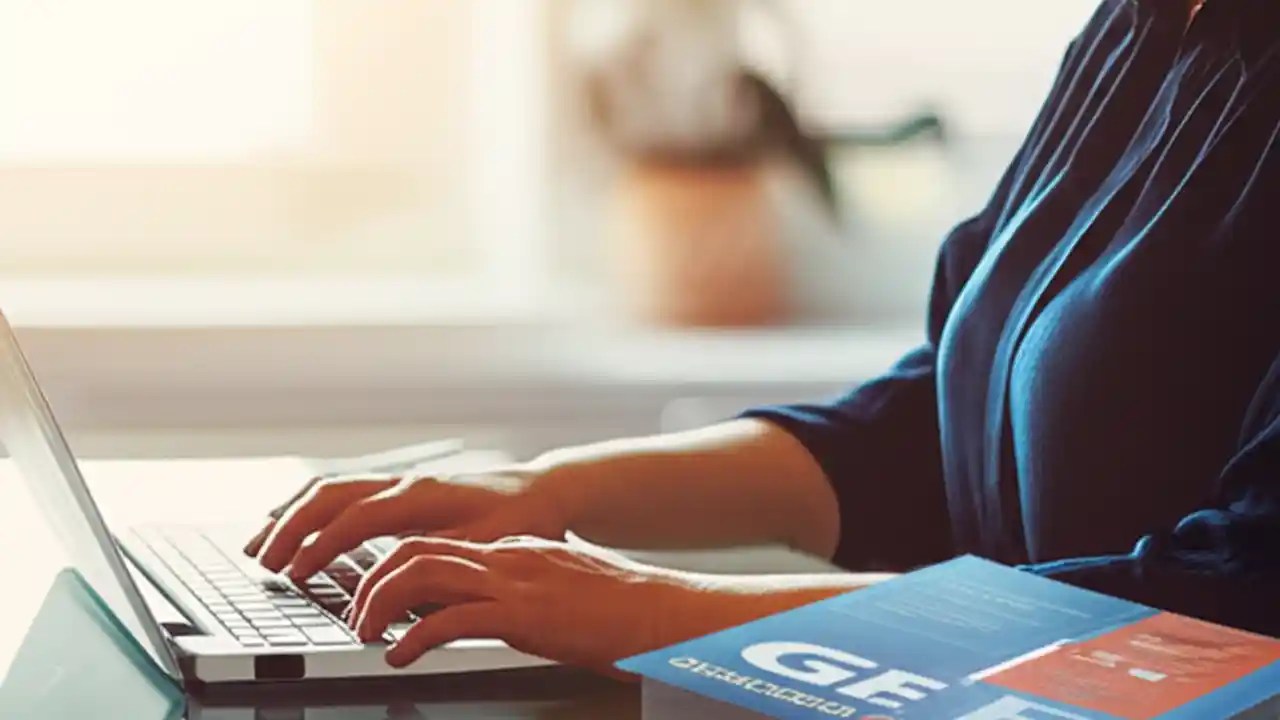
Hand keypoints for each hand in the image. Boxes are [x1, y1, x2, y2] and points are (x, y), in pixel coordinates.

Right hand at [244, 467, 569, 580]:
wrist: (543, 491)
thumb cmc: (521, 520)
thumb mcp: (487, 548)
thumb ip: (442, 565)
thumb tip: (397, 590)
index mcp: (422, 496)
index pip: (355, 519)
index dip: (320, 547)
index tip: (296, 574)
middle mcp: (404, 482)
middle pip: (329, 496)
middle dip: (290, 528)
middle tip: (263, 562)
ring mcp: (400, 481)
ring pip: (331, 490)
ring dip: (291, 515)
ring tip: (260, 545)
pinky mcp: (400, 489)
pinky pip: (344, 492)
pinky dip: (311, 508)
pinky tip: (294, 524)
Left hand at [347, 536, 855, 675]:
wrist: (663, 613)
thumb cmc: (623, 611)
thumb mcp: (565, 591)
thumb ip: (526, 594)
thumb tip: (491, 612)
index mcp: (516, 552)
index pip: (440, 544)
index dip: (396, 567)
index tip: (375, 594)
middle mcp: (507, 558)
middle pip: (418, 549)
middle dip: (374, 579)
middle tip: (356, 612)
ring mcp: (513, 582)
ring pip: (422, 572)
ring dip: (381, 602)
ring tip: (367, 632)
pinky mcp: (521, 614)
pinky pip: (448, 620)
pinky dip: (413, 638)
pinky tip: (403, 658)